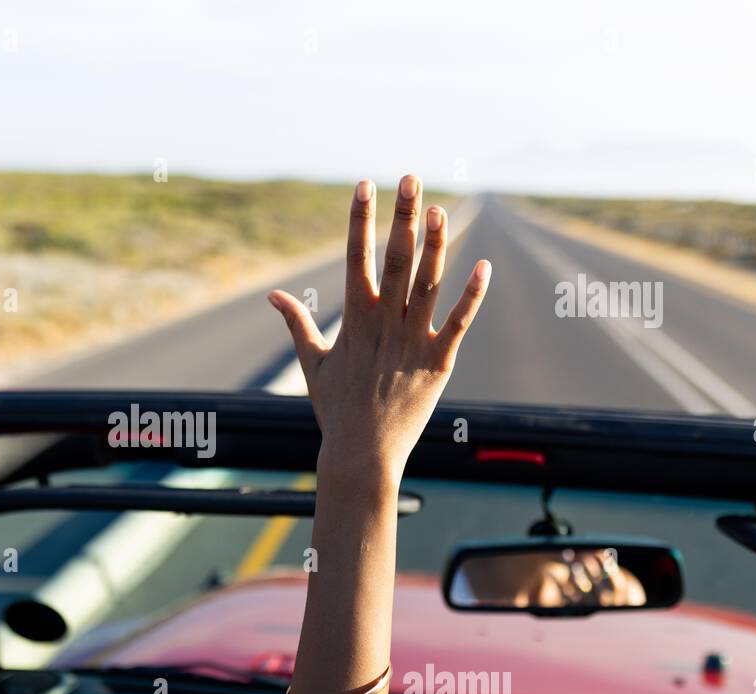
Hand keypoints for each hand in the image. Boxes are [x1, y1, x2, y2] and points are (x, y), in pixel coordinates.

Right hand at [268, 176, 489, 485]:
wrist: (362, 454)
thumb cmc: (336, 409)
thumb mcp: (311, 363)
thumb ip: (296, 323)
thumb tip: (272, 296)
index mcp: (353, 319)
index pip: (355, 256)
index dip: (360, 219)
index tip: (365, 184)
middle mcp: (383, 323)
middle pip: (394, 258)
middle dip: (402, 215)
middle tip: (410, 177)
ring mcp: (412, 341)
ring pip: (428, 283)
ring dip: (435, 244)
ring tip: (439, 208)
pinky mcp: (439, 363)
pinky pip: (459, 323)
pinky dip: (472, 296)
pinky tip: (483, 266)